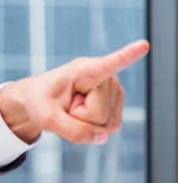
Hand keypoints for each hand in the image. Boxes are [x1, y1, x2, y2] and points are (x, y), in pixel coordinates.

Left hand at [0, 39, 149, 144]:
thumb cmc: (40, 102)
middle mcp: (106, 77)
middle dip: (80, 119)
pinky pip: (109, 127)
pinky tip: (82, 113)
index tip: (142, 45)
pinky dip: (92, 127)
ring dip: (85, 123)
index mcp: (84, 70)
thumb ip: (73, 131)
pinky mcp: (116, 103)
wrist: (40, 100)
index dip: (127, 56)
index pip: (110, 64)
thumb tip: (103, 137)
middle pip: (101, 116)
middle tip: (66, 107)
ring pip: (107, 124)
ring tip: (72, 108)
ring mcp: (114, 91)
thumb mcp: (46, 119)